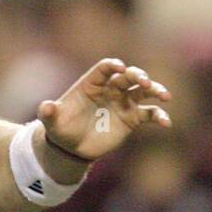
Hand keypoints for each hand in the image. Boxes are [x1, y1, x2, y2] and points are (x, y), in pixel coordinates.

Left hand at [38, 58, 172, 162]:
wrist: (71, 146)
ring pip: (143, 91)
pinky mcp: (132, 118)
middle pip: (127, 76)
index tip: (120, 67)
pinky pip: (149, 113)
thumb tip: (45, 107)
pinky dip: (159, 115)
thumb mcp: (51, 122)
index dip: (112, 65)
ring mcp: (122, 102)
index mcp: (90, 84)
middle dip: (138, 76)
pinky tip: (166, 123)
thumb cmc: (60, 128)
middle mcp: (109, 89)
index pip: (104, 68)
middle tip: (145, 83)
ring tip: (165, 96)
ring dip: (155, 90)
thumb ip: (48, 113)